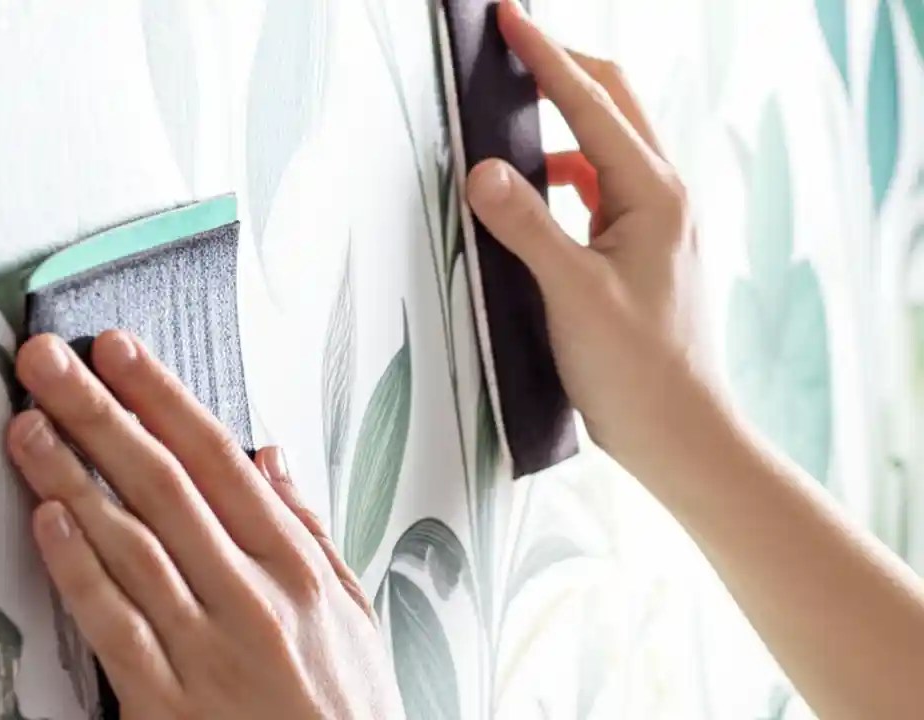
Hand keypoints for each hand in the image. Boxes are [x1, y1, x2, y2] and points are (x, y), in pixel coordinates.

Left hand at [6, 331, 401, 719]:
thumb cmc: (344, 711)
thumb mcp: (353, 613)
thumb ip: (308, 530)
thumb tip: (269, 459)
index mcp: (294, 567)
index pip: (218, 460)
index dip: (163, 399)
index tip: (119, 351)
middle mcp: (250, 598)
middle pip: (163, 486)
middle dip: (100, 414)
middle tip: (49, 363)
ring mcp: (205, 650)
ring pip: (130, 544)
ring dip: (71, 477)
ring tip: (29, 425)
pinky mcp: (165, 704)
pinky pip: (114, 625)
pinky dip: (79, 569)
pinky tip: (48, 521)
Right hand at [468, 0, 718, 477]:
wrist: (680, 431)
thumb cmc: (637, 370)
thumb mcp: (571, 293)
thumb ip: (525, 225)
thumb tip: (483, 168)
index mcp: (655, 194)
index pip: (592, 104)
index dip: (546, 57)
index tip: (511, 19)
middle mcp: (663, 196)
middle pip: (613, 104)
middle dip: (563, 69)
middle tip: (514, 47)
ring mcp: (655, 221)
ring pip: (606, 145)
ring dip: (562, 124)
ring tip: (511, 119)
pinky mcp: (640, 247)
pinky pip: (598, 188)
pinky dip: (562, 175)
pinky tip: (532, 195)